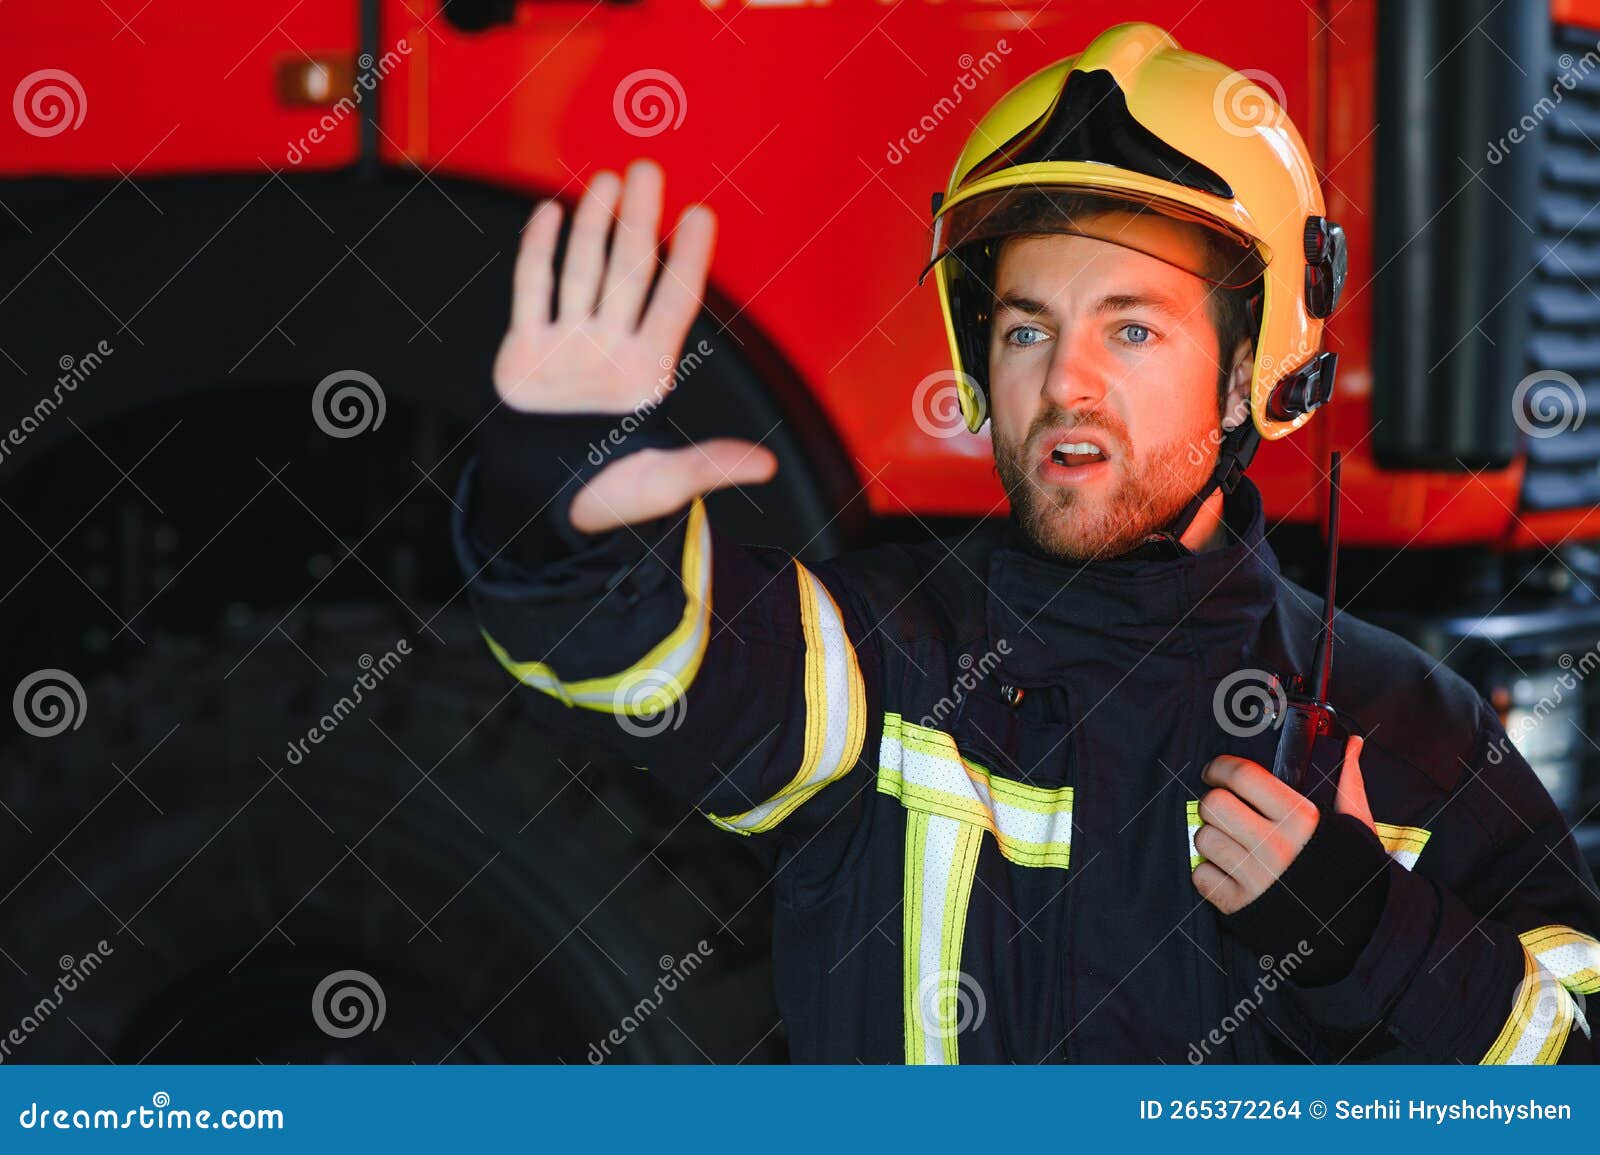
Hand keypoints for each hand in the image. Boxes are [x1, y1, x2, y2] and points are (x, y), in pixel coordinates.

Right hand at [493, 158, 776, 533]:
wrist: (542, 506)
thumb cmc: (608, 498)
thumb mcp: (663, 484)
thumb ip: (709, 466)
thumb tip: (766, 468)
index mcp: (647, 372)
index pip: (673, 304)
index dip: (688, 262)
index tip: (702, 215)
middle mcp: (611, 346)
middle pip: (628, 272)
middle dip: (639, 221)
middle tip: (649, 168)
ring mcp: (568, 343)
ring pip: (583, 270)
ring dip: (593, 226)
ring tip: (609, 180)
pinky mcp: (527, 348)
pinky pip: (532, 292)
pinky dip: (538, 254)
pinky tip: (551, 213)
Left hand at [1191, 734, 1371, 913]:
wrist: (1361, 934)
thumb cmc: (1354, 873)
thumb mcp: (1356, 826)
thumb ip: (1348, 782)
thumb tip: (1353, 743)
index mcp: (1302, 818)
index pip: (1242, 775)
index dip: (1220, 767)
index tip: (1215, 772)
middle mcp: (1276, 846)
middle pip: (1213, 804)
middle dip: (1214, 803)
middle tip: (1225, 810)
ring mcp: (1256, 878)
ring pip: (1202, 838)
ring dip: (1210, 838)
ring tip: (1230, 843)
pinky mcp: (1241, 907)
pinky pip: (1201, 875)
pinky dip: (1208, 873)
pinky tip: (1229, 873)